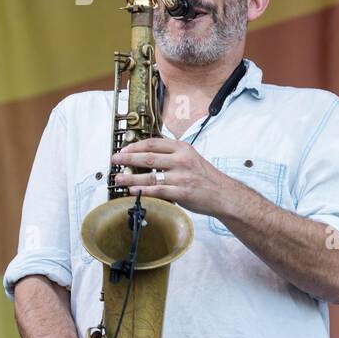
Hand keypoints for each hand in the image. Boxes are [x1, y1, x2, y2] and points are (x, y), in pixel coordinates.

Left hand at [112, 137, 231, 216]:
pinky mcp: (182, 192)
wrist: (223, 194)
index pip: (154, 143)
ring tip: (118, 179)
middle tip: (115, 160)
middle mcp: (182, 160)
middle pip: (149, 157)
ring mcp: (182, 177)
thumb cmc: (205, 177)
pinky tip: (133, 191)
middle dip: (128, 159)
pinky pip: (158, 191)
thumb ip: (172, 153)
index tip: (123, 150)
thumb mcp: (191, 157)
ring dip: (131, 178)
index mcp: (183, 149)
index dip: (135, 146)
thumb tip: (147, 153)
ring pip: (150, 176)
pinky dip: (143, 191)